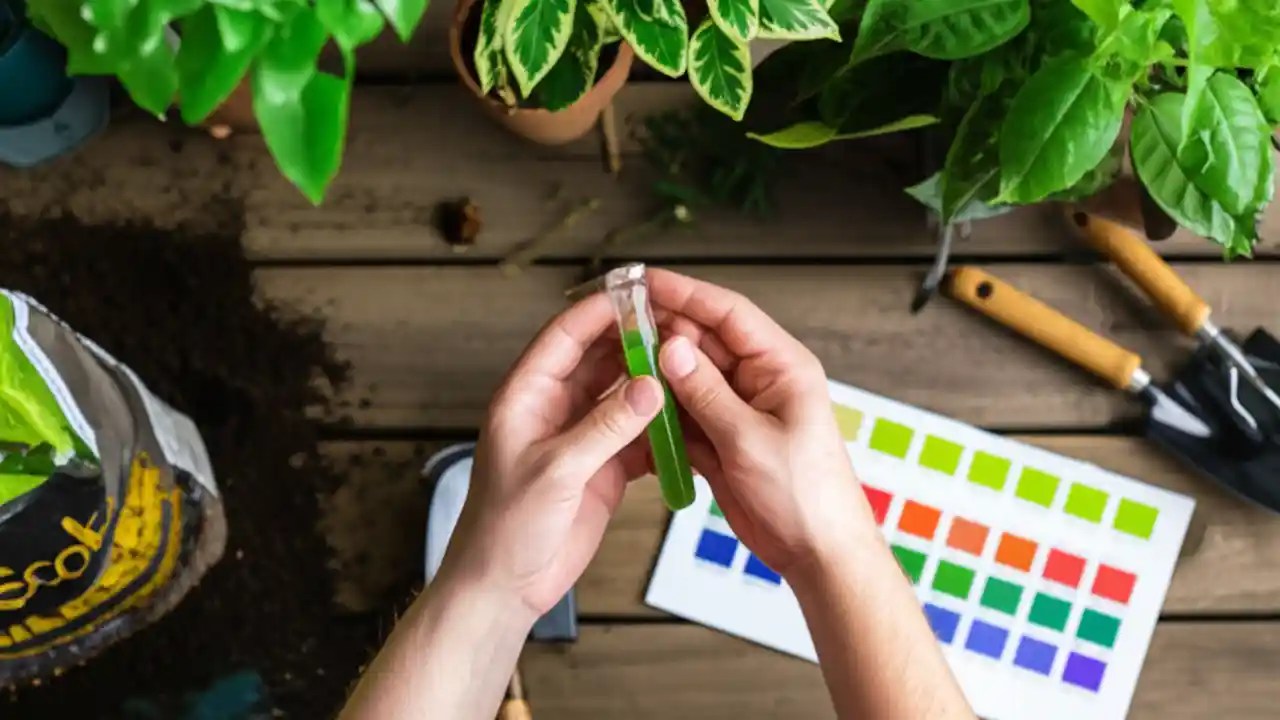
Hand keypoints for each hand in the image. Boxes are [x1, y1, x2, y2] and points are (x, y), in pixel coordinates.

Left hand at [437, 293, 662, 618]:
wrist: (503, 586)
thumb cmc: (504, 528)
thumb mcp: (557, 471)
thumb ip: (605, 426)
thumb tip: (650, 385)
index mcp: (525, 396)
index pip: (564, 336)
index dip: (600, 311)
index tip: (639, 293)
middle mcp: (553, 409)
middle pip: (598, 358)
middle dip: (635, 341)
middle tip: (677, 327)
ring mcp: (579, 437)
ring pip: (621, 394)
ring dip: (651, 382)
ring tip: (689, 367)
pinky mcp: (601, 467)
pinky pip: (636, 434)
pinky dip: (660, 427)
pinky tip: (686, 419)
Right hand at [648, 269, 876, 579]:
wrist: (818, 553)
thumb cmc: (806, 496)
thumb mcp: (750, 440)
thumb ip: (707, 393)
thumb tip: (672, 348)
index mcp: (781, 366)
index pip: (728, 314)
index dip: (686, 294)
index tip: (644, 282)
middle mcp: (759, 381)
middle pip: (703, 342)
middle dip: (662, 335)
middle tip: (617, 329)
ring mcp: (739, 411)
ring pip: (688, 379)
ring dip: (657, 378)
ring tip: (617, 371)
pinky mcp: (722, 439)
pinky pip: (685, 416)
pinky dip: (662, 416)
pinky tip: (637, 415)